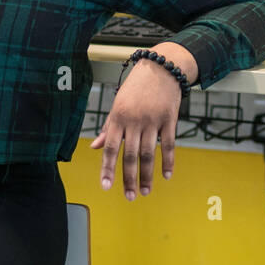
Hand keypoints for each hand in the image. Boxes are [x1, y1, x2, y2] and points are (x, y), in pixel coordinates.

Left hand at [90, 53, 188, 199]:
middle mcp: (134, 120)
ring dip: (147, 175)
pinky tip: (166, 175)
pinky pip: (169, 144)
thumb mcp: (118, 104)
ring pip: (149, 153)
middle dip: (128, 178)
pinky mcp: (169, 119)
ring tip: (146, 191)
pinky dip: (168, 161)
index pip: (110, 148)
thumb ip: (108, 128)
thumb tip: (95, 147)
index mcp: (118, 117)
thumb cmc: (136, 86)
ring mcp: (153, 120)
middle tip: (129, 197)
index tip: (106, 187)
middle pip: (130, 155)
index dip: (107, 169)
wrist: (161, 67)